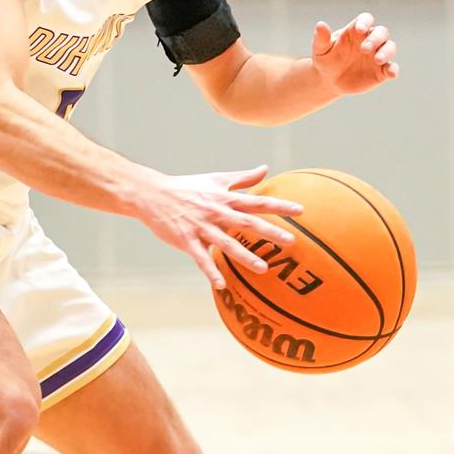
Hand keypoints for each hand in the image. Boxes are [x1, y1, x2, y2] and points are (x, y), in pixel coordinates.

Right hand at [134, 165, 299, 289]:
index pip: (257, 201)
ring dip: (245, 256)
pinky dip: (210, 270)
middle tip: (291, 242)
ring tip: (263, 269)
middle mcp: (216, 212)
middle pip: (247, 222)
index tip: (300, 211)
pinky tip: (221, 285)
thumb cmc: (187, 187)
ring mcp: (201, 227)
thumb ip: (242, 177)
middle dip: (269, 231)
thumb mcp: (215, 179)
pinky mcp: (186, 240)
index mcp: (225, 198)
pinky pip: (200, 258)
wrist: (152, 194)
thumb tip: (265, 169)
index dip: (279, 206)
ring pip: (226, 242)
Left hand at [312, 13, 397, 94]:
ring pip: (389, 47)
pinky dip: (393, 70)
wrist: (329, 80)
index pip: (365, 19)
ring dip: (386, 52)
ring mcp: (377, 55)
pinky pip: (391, 68)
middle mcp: (370, 40)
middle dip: (375, 38)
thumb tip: (321, 24)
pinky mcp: (381, 71)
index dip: (365, 22)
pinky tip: (391, 73)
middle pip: (381, 32)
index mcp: (355, 31)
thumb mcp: (320, 49)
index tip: (359, 29)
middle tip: (364, 49)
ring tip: (378, 60)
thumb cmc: (325, 59)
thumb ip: (321, 38)